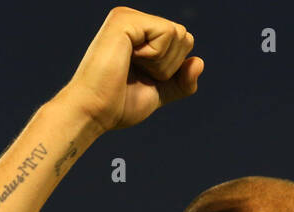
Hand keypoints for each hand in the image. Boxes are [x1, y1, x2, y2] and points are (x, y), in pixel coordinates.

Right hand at [56, 6, 202, 132]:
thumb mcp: (159, 93)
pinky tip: (130, 61)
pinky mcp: (125, 20)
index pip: (181, 42)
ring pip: (178, 33)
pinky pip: (167, 33)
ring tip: (132, 68)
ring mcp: (128, 17)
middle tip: (138, 74)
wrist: (94, 113)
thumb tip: (199, 62)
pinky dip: (156, 56)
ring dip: (162, 63)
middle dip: (170, 65)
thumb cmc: (118, 105)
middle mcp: (132, 20)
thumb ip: (181, 81)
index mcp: (139, 33)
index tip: (143, 78)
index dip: (173, 69)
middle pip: (183, 35)